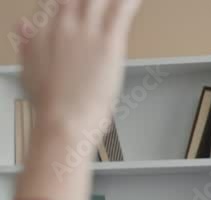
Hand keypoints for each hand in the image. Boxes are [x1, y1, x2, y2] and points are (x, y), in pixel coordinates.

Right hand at [18, 0, 142, 136]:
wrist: (64, 120)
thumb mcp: (30, 68)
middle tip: (100, 0)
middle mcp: (63, 26)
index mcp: (43, 30)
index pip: (58, 1)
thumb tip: (24, 25)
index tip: (77, 3)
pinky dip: (130, 2)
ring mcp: (86, 32)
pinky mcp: (108, 42)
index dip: (70, 1)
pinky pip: (121, 11)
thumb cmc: (52, 103)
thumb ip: (28, 43)